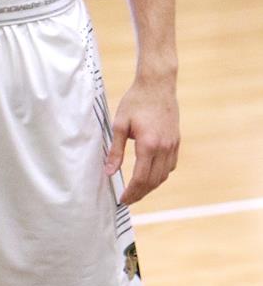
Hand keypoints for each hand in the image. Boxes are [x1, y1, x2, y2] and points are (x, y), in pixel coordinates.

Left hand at [104, 75, 178, 205]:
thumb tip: (109, 172)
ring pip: (164, 175)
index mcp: (148, 144)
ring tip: (137, 191)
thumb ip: (115, 151)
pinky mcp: (176, 141)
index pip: (140, 178)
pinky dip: (160, 175)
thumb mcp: (119, 125)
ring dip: (151, 186)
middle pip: (153, 181)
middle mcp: (164, 148)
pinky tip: (150, 176)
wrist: (157, 85)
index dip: (131, 192)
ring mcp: (173, 145)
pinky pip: (170, 166)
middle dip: (140, 194)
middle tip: (128, 200)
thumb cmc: (135, 102)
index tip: (122, 200)